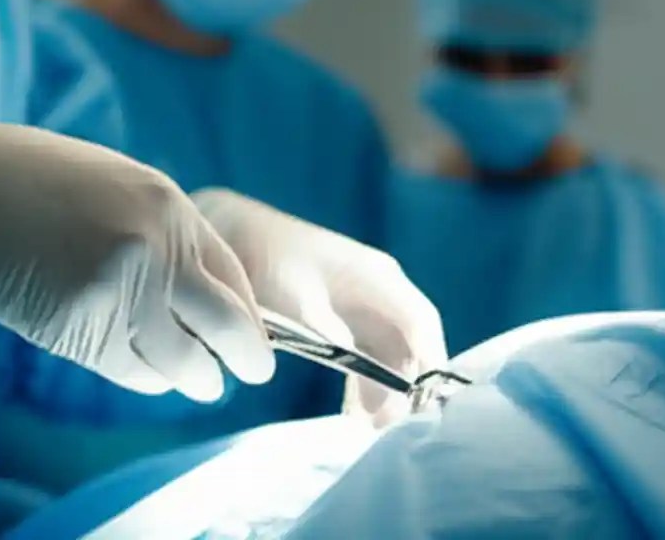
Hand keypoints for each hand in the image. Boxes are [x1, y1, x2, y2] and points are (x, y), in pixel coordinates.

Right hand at [0, 112, 274, 401]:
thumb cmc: (33, 180)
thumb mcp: (119, 184)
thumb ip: (165, 230)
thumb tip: (206, 287)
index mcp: (168, 207)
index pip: (233, 276)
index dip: (250, 315)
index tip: (257, 336)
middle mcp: (153, 250)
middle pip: (224, 325)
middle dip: (244, 358)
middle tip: (251, 374)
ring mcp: (114, 292)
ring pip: (178, 359)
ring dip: (195, 378)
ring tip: (201, 382)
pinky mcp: (74, 328)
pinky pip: (130, 369)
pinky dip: (149, 378)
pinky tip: (157, 377)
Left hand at [191, 188, 447, 425]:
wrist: (234, 237)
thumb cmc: (269, 262)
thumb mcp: (300, 302)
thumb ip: (333, 335)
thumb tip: (363, 370)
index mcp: (379, 277)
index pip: (421, 323)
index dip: (430, 363)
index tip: (422, 402)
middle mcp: (381, 291)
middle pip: (410, 344)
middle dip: (405, 387)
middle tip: (386, 427)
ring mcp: (363, 305)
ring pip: (390, 355)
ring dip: (385, 390)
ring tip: (368, 427)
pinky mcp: (343, 319)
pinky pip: (367, 356)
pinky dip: (365, 383)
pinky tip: (353, 412)